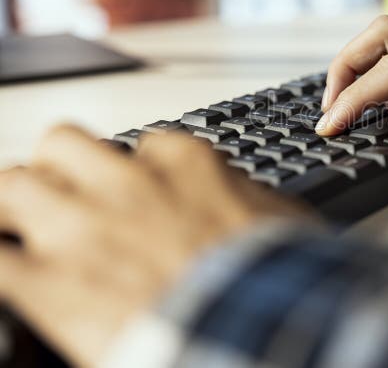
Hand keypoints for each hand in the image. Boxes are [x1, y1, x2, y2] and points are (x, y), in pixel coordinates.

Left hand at [0, 126, 311, 367]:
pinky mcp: (48, 282)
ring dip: (16, 205)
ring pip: (12, 183)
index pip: (144, 145)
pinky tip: (9, 269)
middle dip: (61, 167)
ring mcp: (81, 227)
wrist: (257, 328)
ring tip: (19, 226)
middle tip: (66, 195)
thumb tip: (233, 192)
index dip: (137, 172)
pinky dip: (0, 259)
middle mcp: (125, 183)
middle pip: (63, 143)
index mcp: (184, 163)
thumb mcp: (276, 216)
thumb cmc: (275, 278)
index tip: (139, 193)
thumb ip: (240, 193)